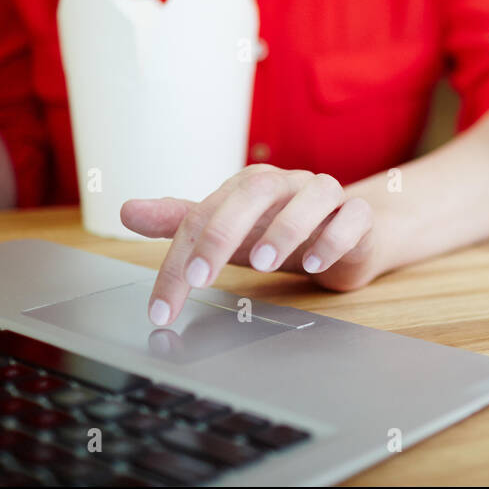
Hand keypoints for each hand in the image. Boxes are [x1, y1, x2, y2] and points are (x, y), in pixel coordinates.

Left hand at [120, 165, 382, 326]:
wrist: (350, 237)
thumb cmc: (282, 233)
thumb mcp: (231, 233)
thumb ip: (184, 222)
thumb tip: (128, 210)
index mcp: (250, 186)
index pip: (205, 214)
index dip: (180, 257)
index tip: (166, 304)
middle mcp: (289, 184)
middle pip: (255, 191)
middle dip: (223, 234)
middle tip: (201, 278)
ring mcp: (327, 196)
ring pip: (312, 196)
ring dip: (285, 228)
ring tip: (264, 264)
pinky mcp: (360, 217)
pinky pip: (352, 217)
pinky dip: (334, 237)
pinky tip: (316, 263)